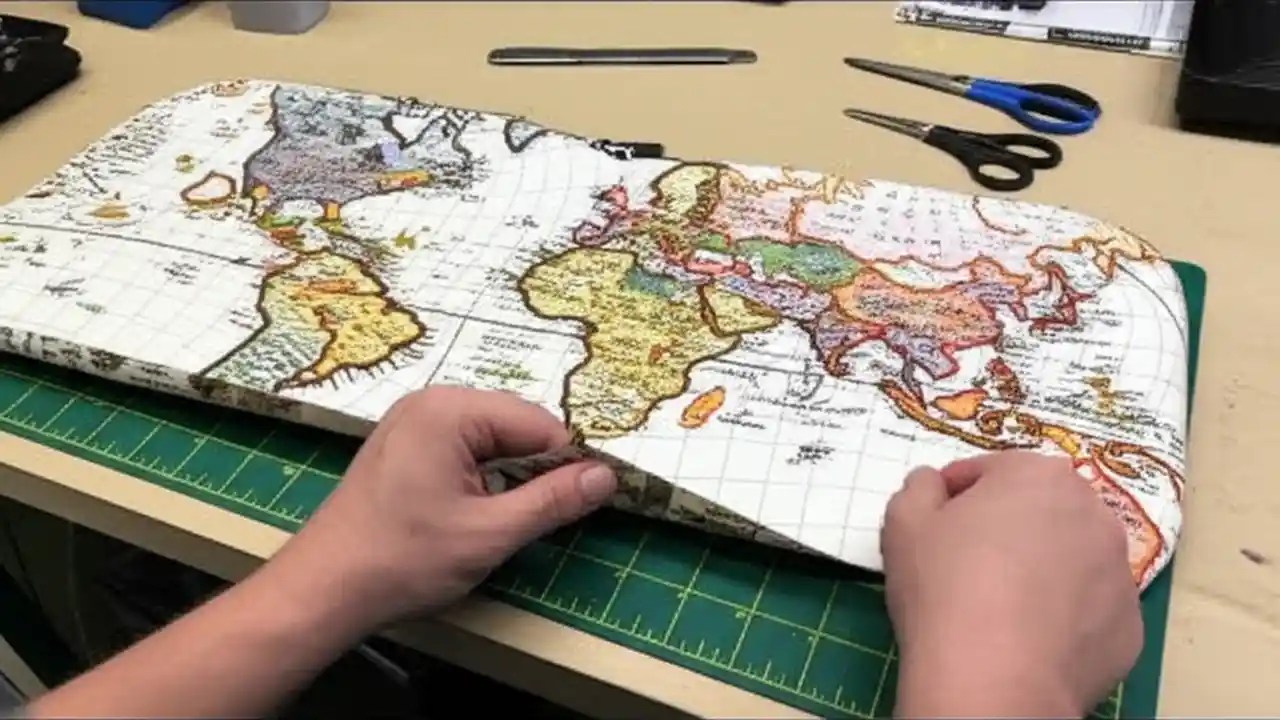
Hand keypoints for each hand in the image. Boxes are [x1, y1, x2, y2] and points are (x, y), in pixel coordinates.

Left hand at [263, 386, 617, 635]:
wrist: (323, 590)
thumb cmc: (404, 559)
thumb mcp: (490, 533)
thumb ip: (552, 501)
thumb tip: (606, 476)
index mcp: (451, 410)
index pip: (538, 423)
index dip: (567, 462)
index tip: (585, 501)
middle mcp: (430, 402)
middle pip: (514, 425)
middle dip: (537, 467)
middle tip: (550, 514)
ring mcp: (411, 422)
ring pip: (490, 439)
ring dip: (510, 475)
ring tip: (510, 517)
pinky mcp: (402, 446)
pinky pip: (462, 448)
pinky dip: (482, 476)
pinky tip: (479, 510)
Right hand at [880, 450, 1142, 717]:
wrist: (993, 680)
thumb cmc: (945, 588)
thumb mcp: (903, 523)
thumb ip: (919, 488)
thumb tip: (933, 485)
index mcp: (1038, 476)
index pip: (988, 472)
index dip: (954, 497)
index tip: (936, 526)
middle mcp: (1093, 512)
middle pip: (1039, 510)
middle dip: (1006, 528)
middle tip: (968, 564)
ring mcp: (1119, 571)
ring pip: (1071, 558)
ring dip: (1041, 568)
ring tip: (1001, 605)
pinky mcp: (1128, 626)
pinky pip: (1089, 609)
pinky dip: (1064, 616)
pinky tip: (1030, 638)